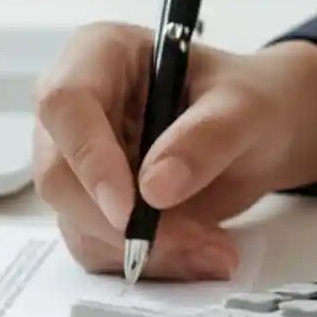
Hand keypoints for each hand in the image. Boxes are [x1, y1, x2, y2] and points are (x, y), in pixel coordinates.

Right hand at [32, 22, 316, 279]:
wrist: (258, 134)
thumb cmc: (247, 100)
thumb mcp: (245, 107)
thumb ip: (205, 138)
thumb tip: (156, 188)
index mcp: (99, 56)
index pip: (65, 104)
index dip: (89, 158)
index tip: (130, 209)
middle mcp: (74, 109)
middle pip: (58, 174)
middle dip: (119, 222)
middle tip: (192, 241)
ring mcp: (76, 160)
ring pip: (75, 219)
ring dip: (142, 248)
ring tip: (212, 248)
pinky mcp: (89, 204)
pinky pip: (96, 245)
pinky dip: (145, 261)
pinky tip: (195, 253)